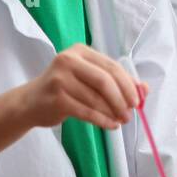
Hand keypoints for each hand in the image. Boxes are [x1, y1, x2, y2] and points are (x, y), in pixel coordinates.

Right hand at [17, 43, 148, 129]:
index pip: (111, 66)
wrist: (30, 103)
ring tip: (121, 121)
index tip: (138, 101)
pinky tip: (110, 125)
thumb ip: (116, 81)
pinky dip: (102, 120)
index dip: (128, 85)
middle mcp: (68, 60)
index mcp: (80, 51)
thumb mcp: (89, 79)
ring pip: (96, 98)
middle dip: (122, 99)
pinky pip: (86, 112)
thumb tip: (145, 89)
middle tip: (130, 114)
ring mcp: (60, 79)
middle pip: (105, 81)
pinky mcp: (56, 98)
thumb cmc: (65, 89)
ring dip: (112, 113)